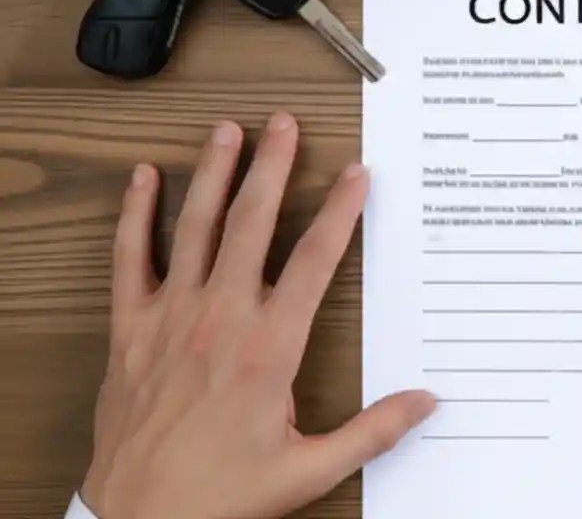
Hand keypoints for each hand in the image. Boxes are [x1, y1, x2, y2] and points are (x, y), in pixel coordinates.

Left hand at [82, 113, 435, 518]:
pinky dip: (136, 216)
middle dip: (273, 168)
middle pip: (252, 225)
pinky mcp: (130, 328)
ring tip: (229, 131)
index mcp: (269, 348)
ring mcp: (170, 317)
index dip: (339, 213)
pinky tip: (144, 179)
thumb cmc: (223, 494)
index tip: (356, 175)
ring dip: (214, 175)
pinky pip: (130, 259)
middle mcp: (220, 319)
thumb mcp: (310, 470)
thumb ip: (372, 432)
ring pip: (195, 229)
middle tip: (286, 124)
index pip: (312, 262)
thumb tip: (427, 402)